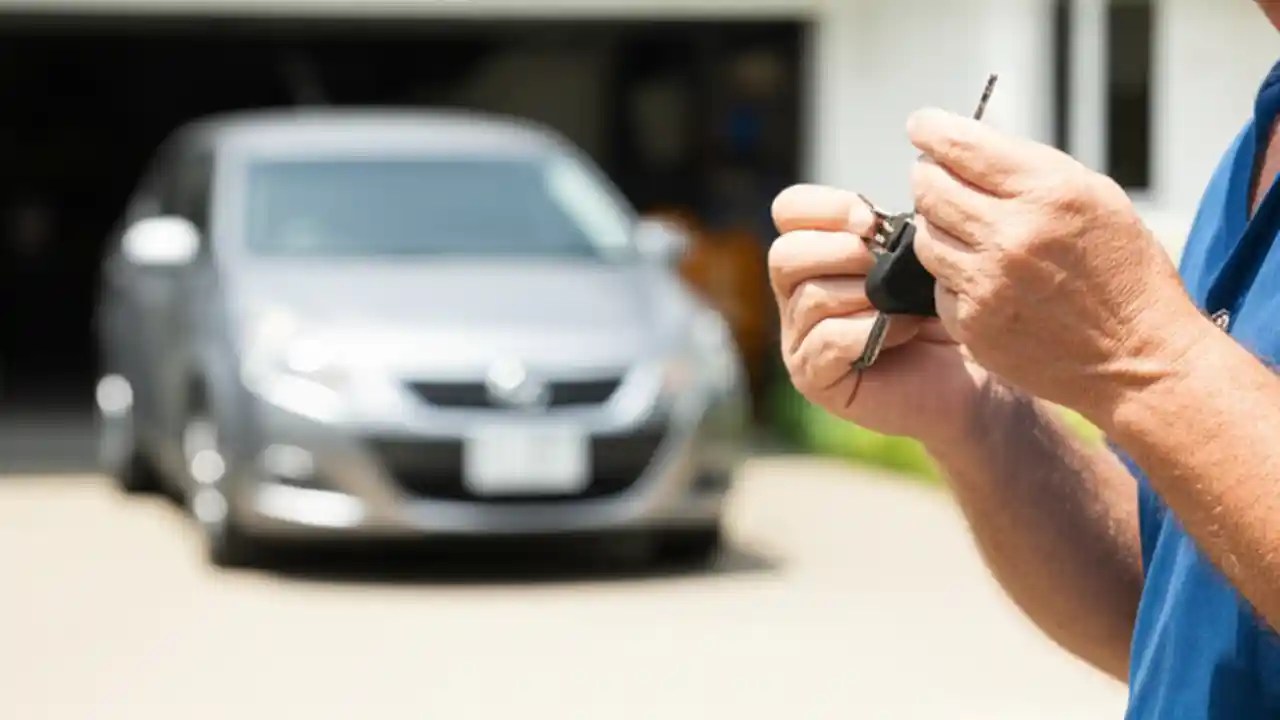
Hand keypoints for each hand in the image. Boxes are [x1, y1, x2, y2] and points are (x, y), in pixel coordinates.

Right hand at [770, 184, 988, 445]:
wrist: (968, 377)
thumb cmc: (941, 314)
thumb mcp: (914, 262)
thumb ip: (884, 237)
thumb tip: (871, 225)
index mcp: (813, 256)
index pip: (788, 211)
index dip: (823, 207)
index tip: (871, 220)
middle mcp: (795, 297)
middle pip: (784, 255)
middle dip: (839, 251)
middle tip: (880, 262)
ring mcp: (799, 340)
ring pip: (809, 298)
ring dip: (863, 294)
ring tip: (903, 304)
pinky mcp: (813, 378)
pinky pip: (826, 341)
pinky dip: (869, 330)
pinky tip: (903, 330)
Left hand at [906, 108, 1208, 417]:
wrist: (1138, 357)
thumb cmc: (1123, 273)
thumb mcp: (1095, 198)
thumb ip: (1031, 169)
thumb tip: (970, 145)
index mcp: (1048, 192)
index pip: (961, 146)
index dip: (931, 130)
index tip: (921, 126)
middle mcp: (1010, 235)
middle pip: (929, 188)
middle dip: (928, 176)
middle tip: (935, 177)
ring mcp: (986, 282)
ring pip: (926, 236)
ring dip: (938, 227)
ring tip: (969, 231)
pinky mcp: (972, 323)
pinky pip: (938, 284)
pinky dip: (953, 276)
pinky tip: (985, 278)